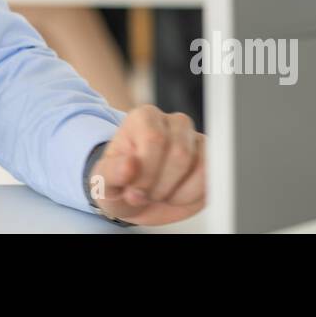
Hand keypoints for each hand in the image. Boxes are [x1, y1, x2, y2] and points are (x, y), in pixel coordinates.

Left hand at [88, 106, 205, 225]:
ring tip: (161, 194)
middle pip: (180, 153)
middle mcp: (173, 122)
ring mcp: (194, 139)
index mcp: (143, 118)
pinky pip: (212, 177)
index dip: (146, 173)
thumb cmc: (120, 185)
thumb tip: (129, 166)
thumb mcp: (104, 183)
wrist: (136, 198)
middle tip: (146, 194)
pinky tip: (177, 195)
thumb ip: (111, 173)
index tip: (133, 191)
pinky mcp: (209, 158)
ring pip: (200, 165)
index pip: (154, 139)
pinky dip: (193, 195)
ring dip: (177, 192)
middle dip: (161, 185)